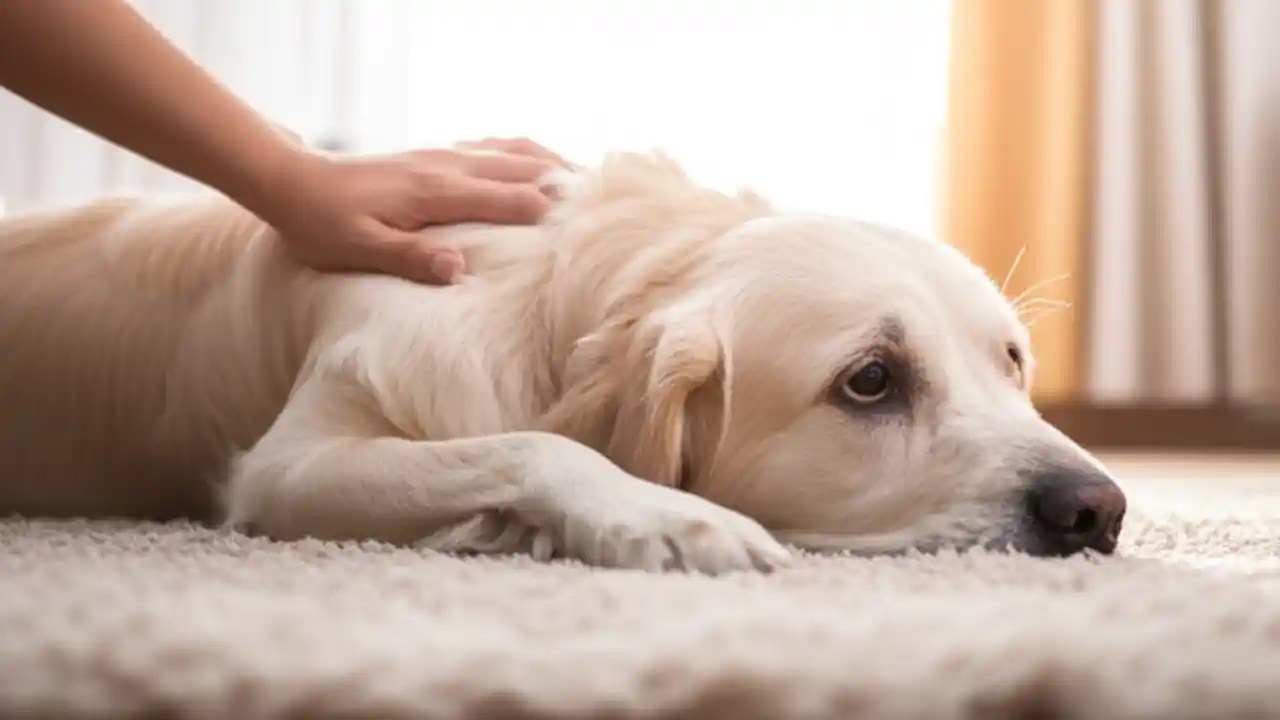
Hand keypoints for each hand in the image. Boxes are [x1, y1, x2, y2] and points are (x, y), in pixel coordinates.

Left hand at [256, 138, 569, 283]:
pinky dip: (527, 152)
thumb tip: (457, 269)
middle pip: (527, 169)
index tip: (592, 231)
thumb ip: (409, 258)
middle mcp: (449, 167)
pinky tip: (541, 163)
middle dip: (570, 186)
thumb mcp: (358, 250)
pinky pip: (495, 146)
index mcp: (437, 193)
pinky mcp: (437, 155)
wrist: (292, 181)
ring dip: (555, 165)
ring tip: (591, 184)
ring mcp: (445, 155)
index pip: (514, 199)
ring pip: (515, 152)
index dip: (555, 215)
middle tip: (612, 206)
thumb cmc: (322, 224)